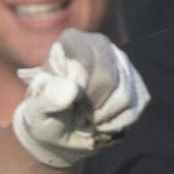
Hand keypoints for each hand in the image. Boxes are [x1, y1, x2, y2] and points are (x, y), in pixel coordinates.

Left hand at [12, 29, 148, 167]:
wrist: (62, 131)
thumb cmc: (45, 114)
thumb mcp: (36, 108)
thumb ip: (48, 96)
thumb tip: (73, 87)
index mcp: (72, 41)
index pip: (84, 60)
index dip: (78, 88)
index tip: (68, 103)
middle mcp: (100, 45)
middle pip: (107, 77)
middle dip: (91, 105)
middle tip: (77, 112)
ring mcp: (122, 63)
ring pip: (124, 94)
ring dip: (102, 116)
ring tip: (86, 116)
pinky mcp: (137, 84)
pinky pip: (135, 107)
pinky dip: (115, 122)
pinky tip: (101, 119)